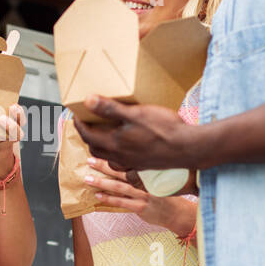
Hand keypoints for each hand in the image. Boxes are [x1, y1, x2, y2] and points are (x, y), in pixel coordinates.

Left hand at [73, 98, 192, 171]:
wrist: (188, 148)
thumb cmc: (164, 130)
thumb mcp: (135, 113)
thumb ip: (110, 108)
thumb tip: (88, 100)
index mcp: (115, 143)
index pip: (88, 135)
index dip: (79, 125)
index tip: (76, 116)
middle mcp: (121, 156)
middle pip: (96, 148)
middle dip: (88, 137)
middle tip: (88, 124)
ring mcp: (133, 163)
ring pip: (109, 158)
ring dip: (101, 148)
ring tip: (103, 136)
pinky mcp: (144, 165)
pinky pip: (123, 163)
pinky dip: (117, 156)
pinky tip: (125, 148)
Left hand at [83, 158, 196, 234]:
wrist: (178, 213)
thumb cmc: (166, 194)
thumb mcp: (159, 178)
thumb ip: (143, 171)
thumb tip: (124, 164)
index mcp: (148, 171)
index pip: (129, 161)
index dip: (115, 155)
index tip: (102, 148)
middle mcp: (145, 181)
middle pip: (121, 171)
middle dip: (104, 166)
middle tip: (89, 160)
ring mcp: (143, 194)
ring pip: (119, 187)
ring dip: (102, 183)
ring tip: (88, 179)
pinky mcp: (141, 207)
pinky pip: (122, 203)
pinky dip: (109, 199)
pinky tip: (98, 196)